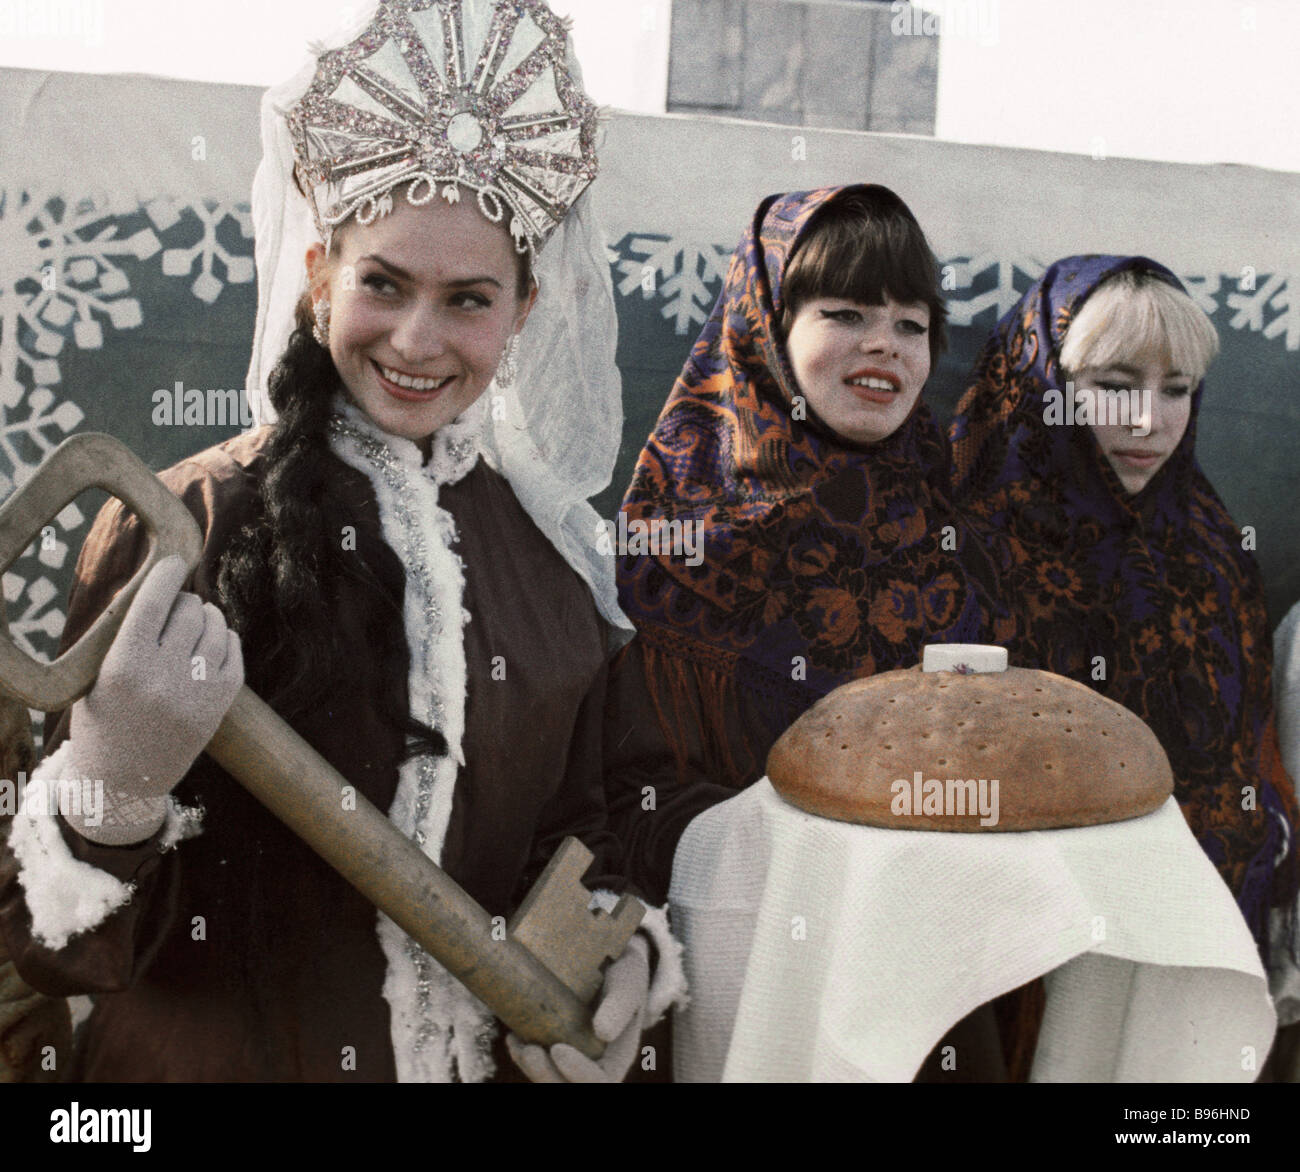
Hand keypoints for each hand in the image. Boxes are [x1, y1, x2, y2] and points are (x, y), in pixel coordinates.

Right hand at [62, 555, 242, 843]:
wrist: (123, 780)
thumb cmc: (102, 719)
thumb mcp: (95, 676)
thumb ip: (122, 633)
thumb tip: (160, 585)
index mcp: (123, 666)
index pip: (154, 601)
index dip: (167, 573)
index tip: (173, 560)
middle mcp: (163, 677)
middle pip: (188, 610)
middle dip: (183, 600)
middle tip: (177, 603)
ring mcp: (196, 691)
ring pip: (215, 626)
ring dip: (206, 615)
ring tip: (195, 618)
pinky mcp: (220, 703)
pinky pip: (233, 650)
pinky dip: (225, 637)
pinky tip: (213, 638)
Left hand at [506, 933, 650, 1082]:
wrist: (614, 961)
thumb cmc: (625, 972)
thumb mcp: (628, 983)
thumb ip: (620, 1005)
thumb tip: (602, 1032)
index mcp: (617, 1056)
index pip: (600, 1082)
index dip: (578, 1074)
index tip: (558, 1050)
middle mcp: (594, 1063)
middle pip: (569, 1085)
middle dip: (545, 1076)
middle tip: (529, 1052)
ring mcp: (573, 1056)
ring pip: (549, 1078)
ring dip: (531, 1068)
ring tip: (516, 1044)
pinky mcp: (554, 1044)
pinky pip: (537, 1063)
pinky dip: (521, 1054)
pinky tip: (513, 1037)